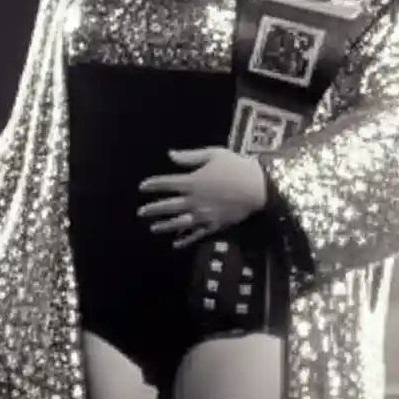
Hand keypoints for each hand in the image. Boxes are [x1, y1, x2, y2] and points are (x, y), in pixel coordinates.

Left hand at [138, 147, 268, 249]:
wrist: (257, 186)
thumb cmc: (236, 166)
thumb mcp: (214, 154)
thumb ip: (190, 157)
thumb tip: (170, 155)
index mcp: (192, 182)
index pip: (166, 183)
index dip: (152, 185)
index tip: (142, 187)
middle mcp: (194, 200)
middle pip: (168, 206)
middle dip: (152, 209)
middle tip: (141, 212)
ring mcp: (203, 215)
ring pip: (178, 222)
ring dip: (164, 225)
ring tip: (153, 227)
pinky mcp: (213, 225)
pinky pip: (196, 234)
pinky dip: (185, 240)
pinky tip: (176, 244)